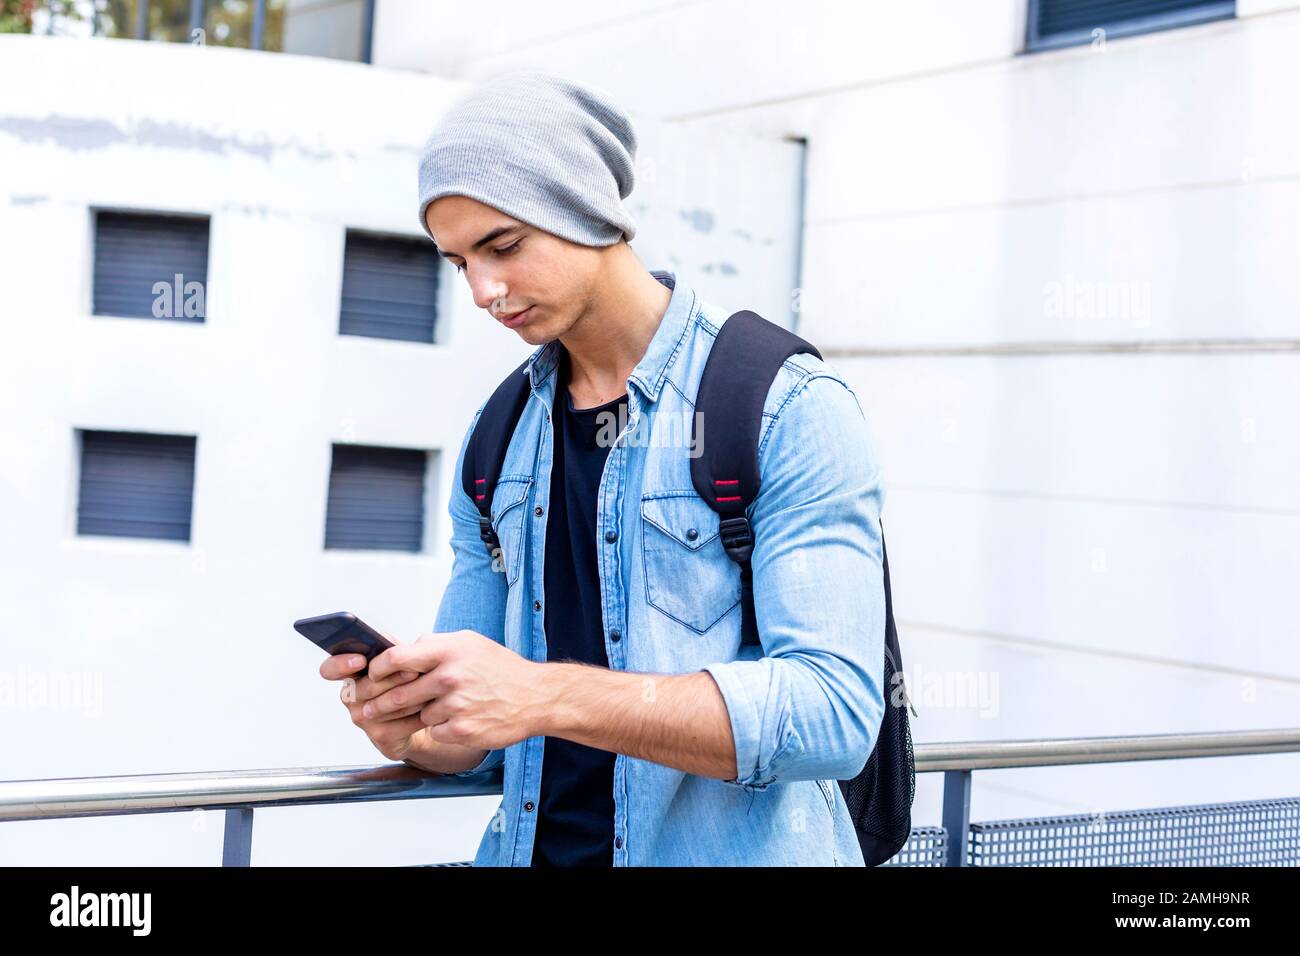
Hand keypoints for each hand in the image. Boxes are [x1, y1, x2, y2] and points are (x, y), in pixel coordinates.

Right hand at [319, 650, 428, 760]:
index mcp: (350, 674)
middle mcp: (350, 697)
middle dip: (395, 677)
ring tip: (429, 686)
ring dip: (412, 694)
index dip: (341, 665)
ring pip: (387, 704)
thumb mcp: (398, 659)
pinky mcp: (379, 736)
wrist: (419, 713)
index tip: (360, 661)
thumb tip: (388, 643)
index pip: (330, 669)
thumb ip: (389, 648)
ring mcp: (362, 718)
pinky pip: (401, 723)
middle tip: (415, 671)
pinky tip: (430, 706)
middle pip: (368, 686)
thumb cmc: (405, 680)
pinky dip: (419, 713)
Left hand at [364, 630, 543, 750]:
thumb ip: (434, 644)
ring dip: (421, 715)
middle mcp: (449, 676)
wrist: (535, 697)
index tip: (372, 677)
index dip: (377, 670)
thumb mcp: (469, 643)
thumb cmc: (501, 669)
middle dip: (381, 704)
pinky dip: (441, 729)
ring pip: (418, 715)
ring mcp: (455, 705)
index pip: (396, 659)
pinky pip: (435, 732)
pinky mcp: (462, 729)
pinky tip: (458, 720)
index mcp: (448, 651)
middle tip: (371, 708)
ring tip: (442, 708)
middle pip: (398, 694)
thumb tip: (403, 648)